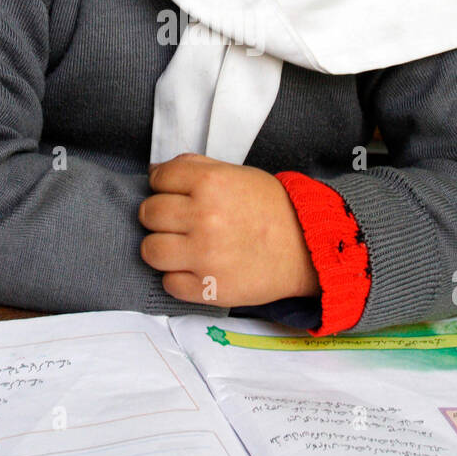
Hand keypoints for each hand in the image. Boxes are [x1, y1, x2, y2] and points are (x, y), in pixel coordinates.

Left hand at [139, 152, 319, 306]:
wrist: (307, 247)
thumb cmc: (272, 208)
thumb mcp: (236, 174)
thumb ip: (195, 167)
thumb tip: (155, 171)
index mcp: (210, 183)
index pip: (158, 179)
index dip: (163, 185)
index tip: (174, 193)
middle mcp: (204, 217)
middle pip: (148, 214)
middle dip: (159, 216)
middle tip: (178, 222)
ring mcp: (204, 255)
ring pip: (150, 250)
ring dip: (161, 248)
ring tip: (181, 247)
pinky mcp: (208, 288)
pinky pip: (168, 283)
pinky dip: (177, 277)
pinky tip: (195, 268)